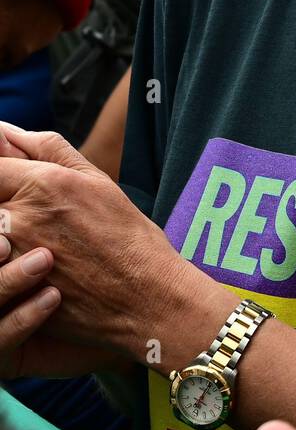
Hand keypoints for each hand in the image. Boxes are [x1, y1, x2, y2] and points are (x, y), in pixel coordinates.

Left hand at [0, 123, 183, 363]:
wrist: (146, 298)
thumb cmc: (128, 238)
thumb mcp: (95, 180)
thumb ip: (48, 149)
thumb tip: (7, 131)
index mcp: (42, 184)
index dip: (1, 175)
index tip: (12, 186)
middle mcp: (21, 218)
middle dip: (4, 207)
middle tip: (36, 221)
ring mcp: (14, 259)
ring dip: (3, 237)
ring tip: (32, 243)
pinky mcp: (14, 293)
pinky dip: (6, 266)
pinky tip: (25, 269)